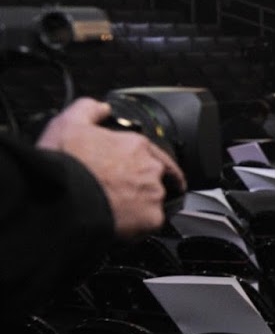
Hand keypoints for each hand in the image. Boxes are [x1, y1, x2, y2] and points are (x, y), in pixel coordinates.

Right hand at [37, 98, 183, 237]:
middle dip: (140, 186)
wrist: (61, 197)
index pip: (153, 154)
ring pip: (154, 202)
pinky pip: (150, 224)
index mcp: (137, 145)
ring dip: (140, 206)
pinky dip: (138, 225)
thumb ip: (89, 109)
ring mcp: (153, 194)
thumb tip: (101, 108)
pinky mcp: (151, 219)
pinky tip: (121, 224)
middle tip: (118, 193)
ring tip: (117, 211)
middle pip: (154, 178)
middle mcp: (151, 168)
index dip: (142, 163)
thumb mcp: (70, 123)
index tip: (138, 170)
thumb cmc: (64, 163)